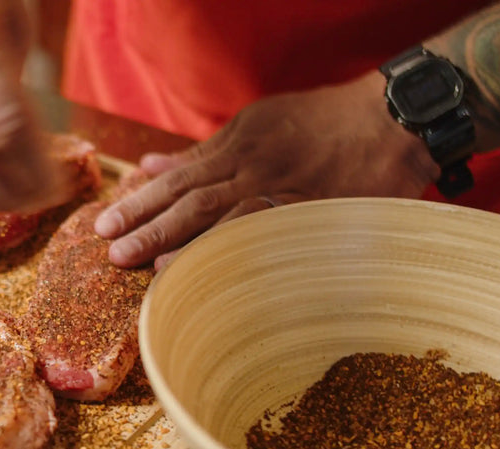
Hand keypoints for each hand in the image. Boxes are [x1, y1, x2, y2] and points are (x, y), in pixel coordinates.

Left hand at [94, 74, 441, 269]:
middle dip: (152, 226)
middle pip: (196, 200)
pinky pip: (279, 238)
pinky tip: (222, 279)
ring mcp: (290, 192)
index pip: (179, 178)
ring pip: (233, 220)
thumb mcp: (255, 123)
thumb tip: (148, 167)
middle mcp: (258, 167)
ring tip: (157, 271)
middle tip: (114, 252)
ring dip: (194, 246)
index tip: (105, 225)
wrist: (394, 119)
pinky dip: (248, 257)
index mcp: (239, 145)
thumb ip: (202, 152)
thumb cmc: (320, 121)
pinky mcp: (320, 214)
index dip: (140, 202)